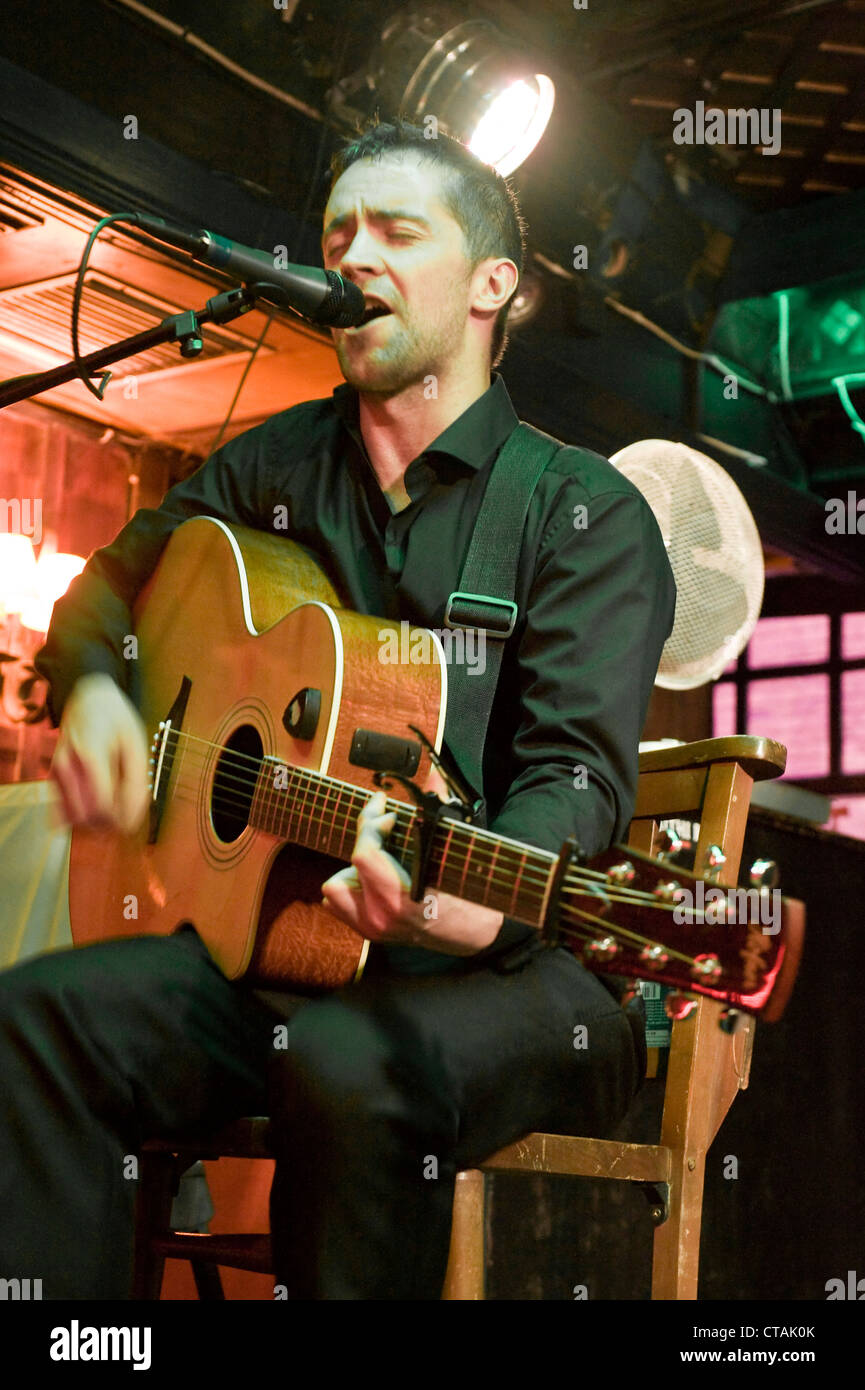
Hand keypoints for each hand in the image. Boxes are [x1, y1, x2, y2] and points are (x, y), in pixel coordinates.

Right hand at [51, 672, 149, 833]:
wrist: (88, 699)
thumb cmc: (115, 720)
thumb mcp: (136, 743)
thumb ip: (137, 780)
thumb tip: (131, 817)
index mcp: (91, 753)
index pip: (102, 804)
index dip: (121, 818)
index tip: (133, 816)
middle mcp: (67, 764)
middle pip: (85, 816)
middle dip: (108, 823)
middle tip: (124, 812)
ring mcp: (56, 772)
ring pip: (71, 819)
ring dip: (94, 823)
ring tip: (112, 808)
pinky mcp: (52, 779)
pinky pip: (61, 813)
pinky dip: (81, 818)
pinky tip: (96, 807)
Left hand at [321, 789, 503, 954]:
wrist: (468, 934)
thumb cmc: (466, 894)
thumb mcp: (453, 854)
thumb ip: (440, 810)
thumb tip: (434, 775)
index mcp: (400, 899)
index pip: (363, 854)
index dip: (372, 824)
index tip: (387, 810)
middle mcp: (380, 916)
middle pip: (348, 865)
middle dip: (366, 840)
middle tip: (385, 828)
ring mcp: (371, 927)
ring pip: (334, 888)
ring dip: (353, 868)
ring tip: (381, 859)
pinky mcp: (367, 931)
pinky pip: (338, 903)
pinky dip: (350, 886)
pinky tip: (373, 877)